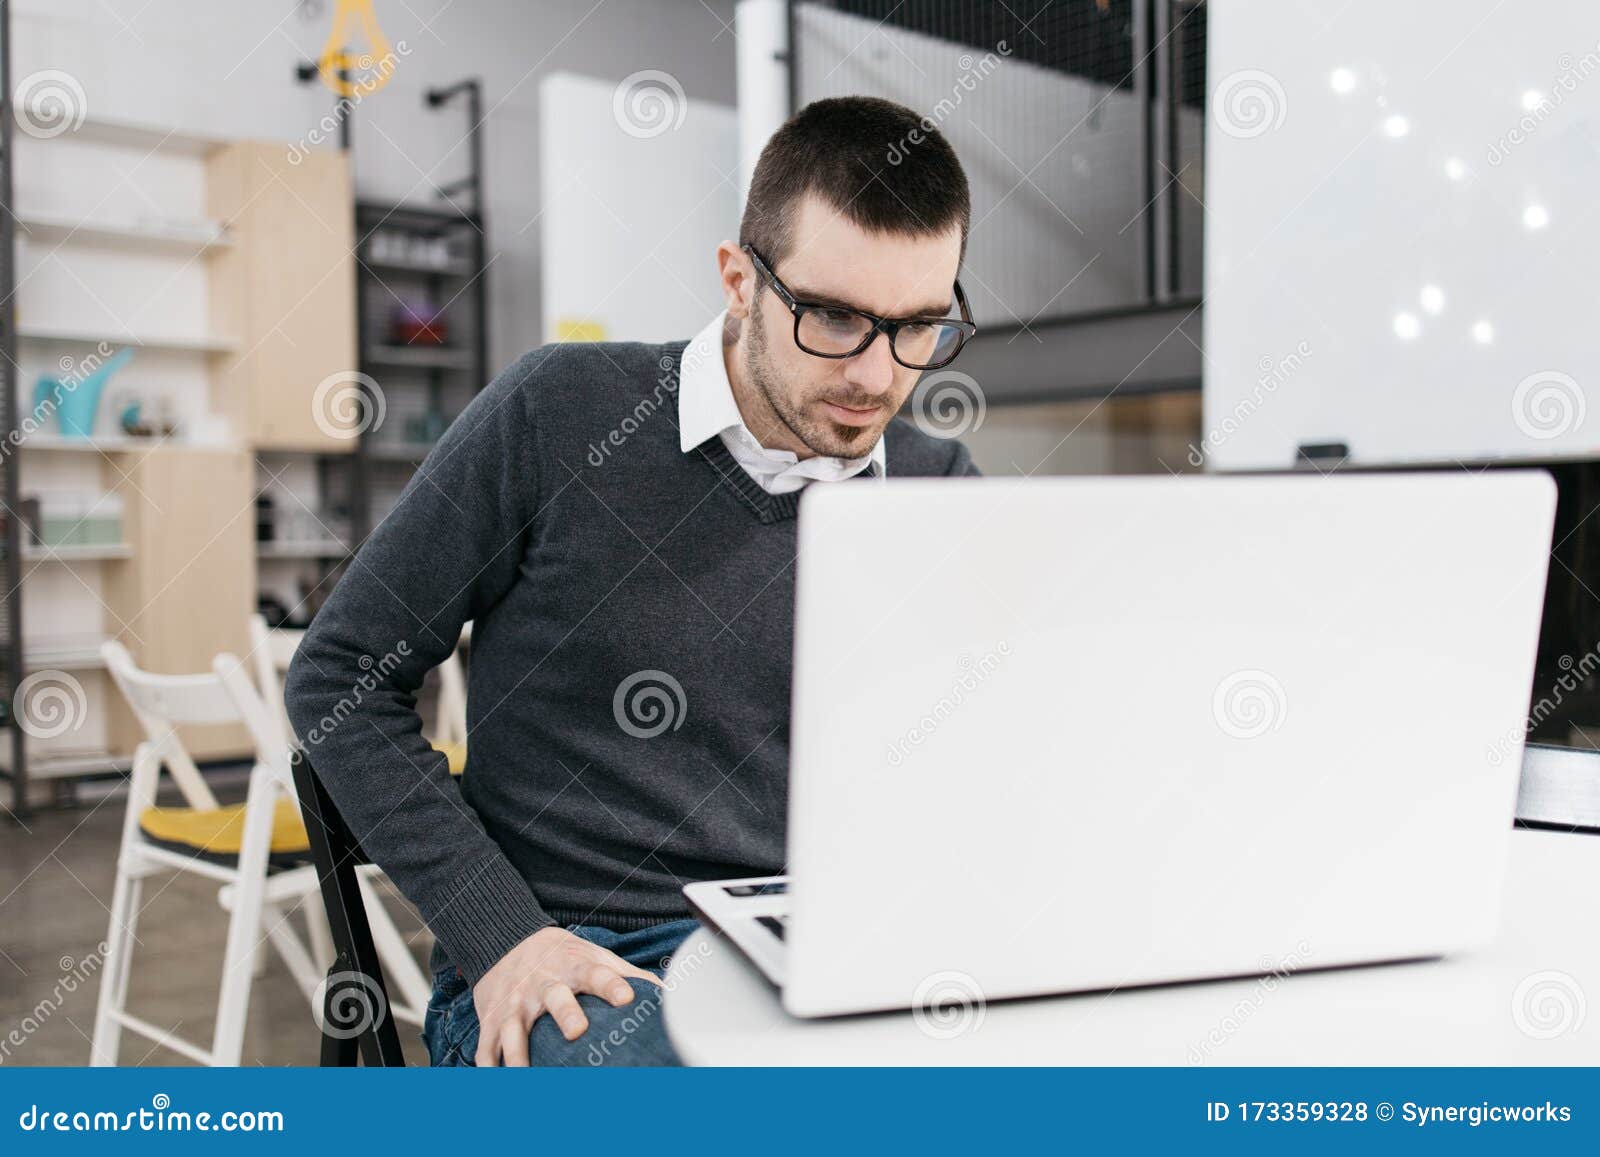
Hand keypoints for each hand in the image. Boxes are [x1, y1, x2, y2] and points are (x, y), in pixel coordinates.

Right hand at [471, 926, 661, 1065]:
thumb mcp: (594, 956)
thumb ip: (627, 975)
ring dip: (517, 1054)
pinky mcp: (490, 1018)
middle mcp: (543, 983)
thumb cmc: (561, 956)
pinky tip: (493, 1082)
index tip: (627, 999)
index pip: (597, 973)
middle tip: (577, 1031)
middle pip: (555, 997)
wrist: (505, 940)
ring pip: (513, 1029)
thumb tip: (666, 995)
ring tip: (523, 1077)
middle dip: (565, 1013)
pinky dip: (487, 1066)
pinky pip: (485, 1045)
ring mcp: (514, 1002)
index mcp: (573, 967)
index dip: (612, 984)